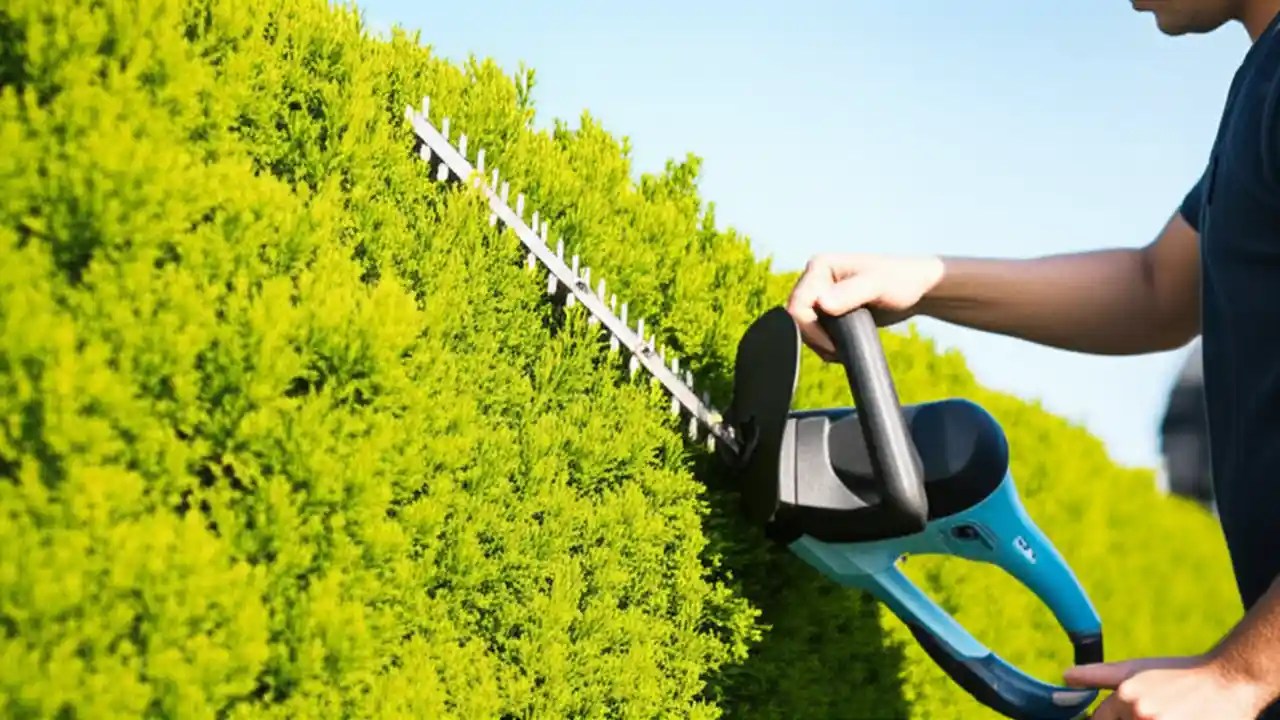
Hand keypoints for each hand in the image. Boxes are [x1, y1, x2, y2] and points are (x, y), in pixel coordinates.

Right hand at [785, 253, 944, 360]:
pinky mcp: (828, 308)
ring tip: (844, 349)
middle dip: (815, 338)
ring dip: (820, 343)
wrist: (917, 289)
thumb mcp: (878, 286)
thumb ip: (851, 293)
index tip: (834, 346)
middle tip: (840, 351)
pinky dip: (824, 343)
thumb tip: (821, 304)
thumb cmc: (902, 281)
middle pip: (796, 318)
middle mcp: (815, 278)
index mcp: (820, 266)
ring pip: (803, 327)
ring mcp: (821, 294)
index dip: (810, 330)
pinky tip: (842, 347)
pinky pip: (814, 330)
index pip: (797, 304)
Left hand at [1064, 654, 1270, 719]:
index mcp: (1127, 698)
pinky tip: (1178, 717)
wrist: (1230, 680)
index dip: (1109, 718)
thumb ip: (1098, 676)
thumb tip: (1065, 676)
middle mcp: (1142, 715)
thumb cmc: (1180, 675)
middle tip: (1158, 710)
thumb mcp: (1136, 670)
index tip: (1132, 711)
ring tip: (1170, 712)